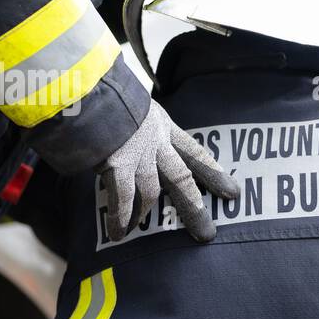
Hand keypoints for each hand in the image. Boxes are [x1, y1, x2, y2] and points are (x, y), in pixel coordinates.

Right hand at [99, 101, 238, 241]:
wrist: (86, 85)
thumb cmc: (100, 89)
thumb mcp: (129, 100)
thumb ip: (133, 120)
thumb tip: (123, 134)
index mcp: (161, 123)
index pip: (193, 151)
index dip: (212, 172)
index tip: (232, 191)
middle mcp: (155, 141)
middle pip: (182, 179)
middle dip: (194, 208)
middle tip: (207, 233)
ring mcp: (138, 154)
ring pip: (152, 193)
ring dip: (145, 215)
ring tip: (139, 231)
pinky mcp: (117, 165)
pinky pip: (122, 200)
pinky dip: (120, 218)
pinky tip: (119, 233)